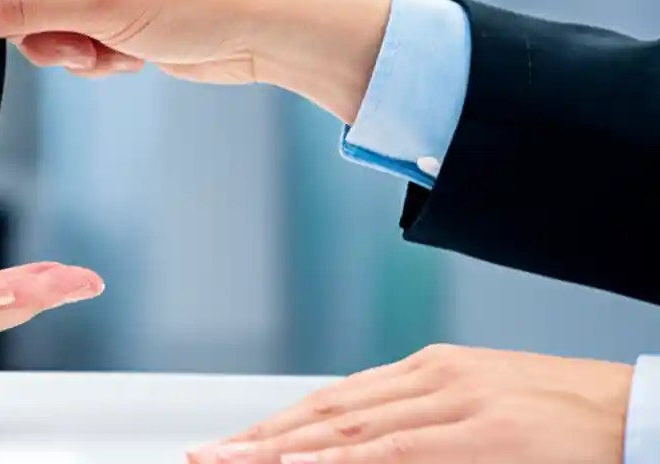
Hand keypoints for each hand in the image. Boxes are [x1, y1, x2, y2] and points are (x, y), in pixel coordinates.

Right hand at [0, 0, 391, 122]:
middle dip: (32, 23)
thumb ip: (17, 7)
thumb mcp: (97, 3)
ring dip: (62, 43)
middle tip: (64, 43)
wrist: (266, 29)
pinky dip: (86, 51)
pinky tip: (125, 51)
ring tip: (102, 48)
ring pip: (34, 12)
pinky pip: (64, 30)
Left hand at [187, 344, 631, 463]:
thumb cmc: (568, 419)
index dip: (275, 423)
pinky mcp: (481, 431)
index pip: (333, 399)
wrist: (643, 414)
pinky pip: (396, 450)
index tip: (231, 443)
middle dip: (259, 436)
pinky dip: (341, 460)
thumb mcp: (482, 410)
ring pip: (348, 428)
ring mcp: (454, 400)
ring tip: (231, 463)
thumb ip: (419, 425)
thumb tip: (358, 448)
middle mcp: (431, 378)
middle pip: (326, 411)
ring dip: (281, 449)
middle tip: (207, 455)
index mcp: (429, 370)